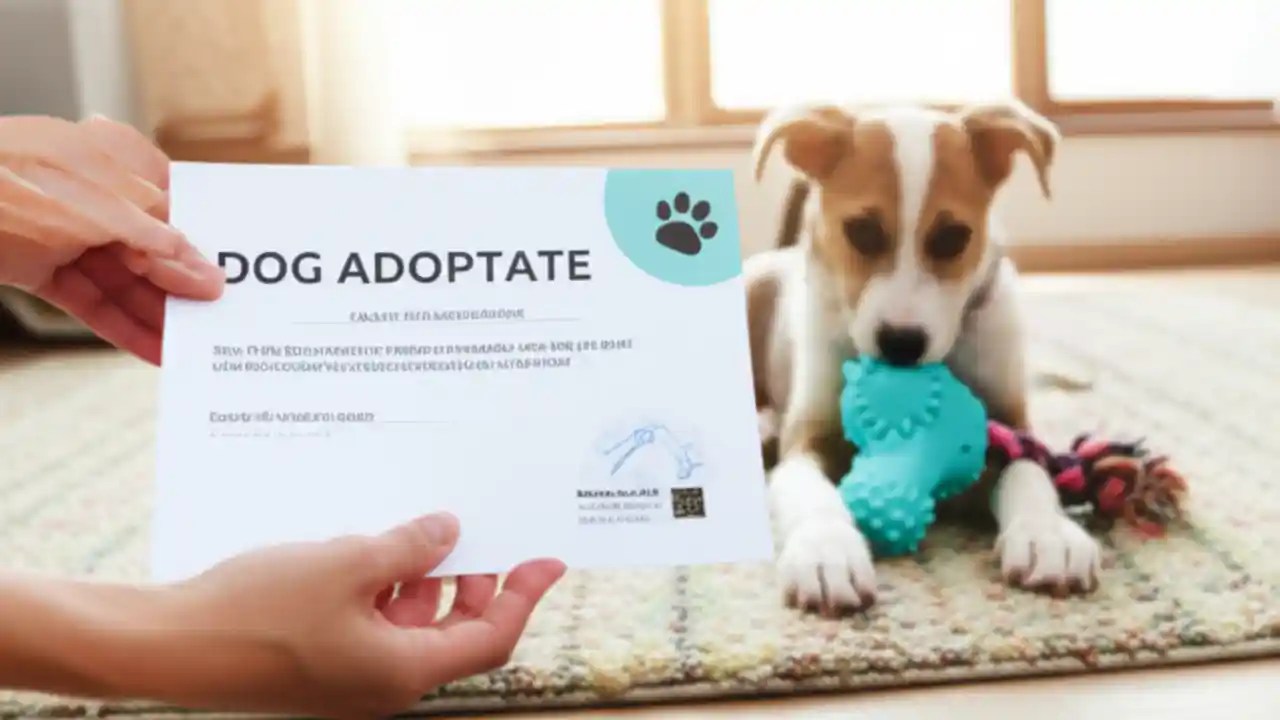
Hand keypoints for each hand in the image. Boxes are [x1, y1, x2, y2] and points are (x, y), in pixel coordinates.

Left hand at [0, 114, 223, 363]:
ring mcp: (63, 231)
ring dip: (155, 315)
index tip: (227, 284)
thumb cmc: (11, 181)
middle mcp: (93, 194)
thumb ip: (160, 244)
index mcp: (116, 160)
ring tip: (191, 350)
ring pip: (121, 280)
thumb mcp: (105, 212)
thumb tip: (206, 274)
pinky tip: (152, 350)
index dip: (201, 248)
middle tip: (215, 326)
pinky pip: (89, 299)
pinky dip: (118, 324)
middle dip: (181, 290)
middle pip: (151, 251)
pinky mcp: (36, 265)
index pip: (176, 210)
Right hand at [101, 514, 564, 718]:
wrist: (167, 647)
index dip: (525, 596)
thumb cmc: (256, 611)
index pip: (489, 638)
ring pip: (411, 625)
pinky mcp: (319, 661)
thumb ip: (409, 548)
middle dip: (473, 582)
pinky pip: (372, 623)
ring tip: (417, 530)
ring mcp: (349, 675)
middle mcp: (383, 682)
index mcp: (402, 672)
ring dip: (423, 579)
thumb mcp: (348, 564)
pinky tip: (369, 548)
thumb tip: (447, 532)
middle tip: (480, 532)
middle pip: (454, 633)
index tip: (549, 559)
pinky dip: (382, 587)